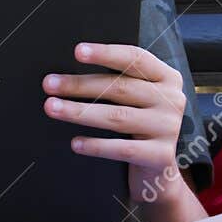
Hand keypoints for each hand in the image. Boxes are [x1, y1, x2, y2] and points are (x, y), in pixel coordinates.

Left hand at [42, 41, 186, 205]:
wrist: (158, 169)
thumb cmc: (138, 125)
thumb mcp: (137, 98)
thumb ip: (118, 82)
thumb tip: (68, 73)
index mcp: (167, 77)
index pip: (135, 58)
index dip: (105, 54)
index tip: (78, 51)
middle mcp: (172, 100)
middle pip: (120, 88)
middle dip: (80, 85)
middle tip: (50, 84)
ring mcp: (168, 128)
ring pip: (117, 117)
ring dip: (80, 112)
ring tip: (52, 108)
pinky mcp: (161, 156)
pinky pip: (122, 149)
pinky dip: (96, 145)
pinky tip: (75, 143)